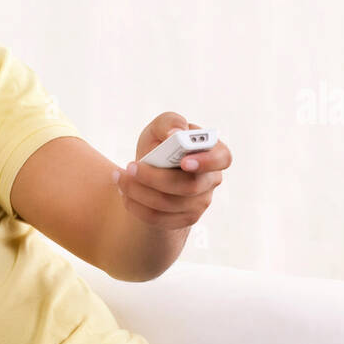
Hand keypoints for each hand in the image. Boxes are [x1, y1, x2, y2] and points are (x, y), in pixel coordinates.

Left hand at [114, 111, 232, 229]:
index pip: (223, 158)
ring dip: (138, 191)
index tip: (184, 162)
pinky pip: (158, 218)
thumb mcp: (160, 128)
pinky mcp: (183, 220)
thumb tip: (175, 133)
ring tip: (120, 177)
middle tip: (130, 167)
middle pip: (189, 186)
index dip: (207, 161)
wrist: (150, 172)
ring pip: (169, 204)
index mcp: (213, 152)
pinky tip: (124, 193)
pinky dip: (136, 206)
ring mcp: (200, 203)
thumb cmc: (159, 145)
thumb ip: (169, 123)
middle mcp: (211, 180)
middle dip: (155, 177)